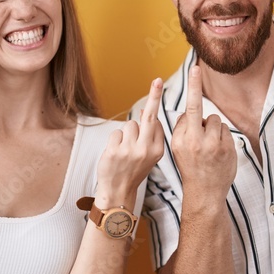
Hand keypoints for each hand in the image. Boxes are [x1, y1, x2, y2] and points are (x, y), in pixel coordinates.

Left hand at [95, 78, 165, 202]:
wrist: (118, 192)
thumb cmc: (133, 171)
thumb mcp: (148, 156)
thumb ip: (150, 136)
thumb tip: (146, 111)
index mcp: (158, 151)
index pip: (158, 122)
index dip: (154, 105)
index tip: (159, 84)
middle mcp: (146, 150)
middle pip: (149, 117)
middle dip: (154, 96)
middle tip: (158, 81)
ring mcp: (130, 151)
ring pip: (130, 125)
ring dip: (126, 134)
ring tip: (125, 150)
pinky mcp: (115, 151)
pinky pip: (116, 133)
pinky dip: (115, 140)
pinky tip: (116, 153)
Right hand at [170, 66, 236, 199]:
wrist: (205, 193)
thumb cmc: (191, 168)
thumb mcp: (177, 150)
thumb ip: (181, 129)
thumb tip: (187, 112)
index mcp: (180, 140)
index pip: (187, 110)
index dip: (192, 88)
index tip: (195, 70)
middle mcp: (195, 141)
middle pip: (198, 108)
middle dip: (195, 85)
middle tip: (195, 68)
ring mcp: (213, 145)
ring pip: (214, 120)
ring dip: (212, 127)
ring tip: (209, 143)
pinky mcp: (227, 149)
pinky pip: (224, 130)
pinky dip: (221, 136)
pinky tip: (217, 149)